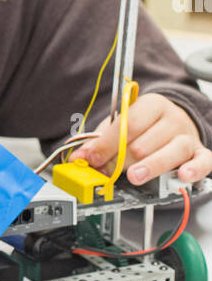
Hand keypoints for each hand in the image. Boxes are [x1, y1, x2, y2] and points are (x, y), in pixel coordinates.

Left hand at [71, 94, 211, 184]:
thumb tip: (80, 158)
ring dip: (151, 165)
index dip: (107, 144)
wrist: (178, 122)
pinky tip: (183, 175)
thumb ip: (101, 141)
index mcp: (151, 105)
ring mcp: (187, 137)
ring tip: (134, 176)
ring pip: (171, 151)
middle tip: (108, 172)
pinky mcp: (200, 153)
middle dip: (122, 160)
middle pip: (145, 142)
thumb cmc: (146, 127)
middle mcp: (172, 119)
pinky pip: (202, 161)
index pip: (128, 123)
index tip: (91, 159)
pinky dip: (194, 169)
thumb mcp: (121, 126)